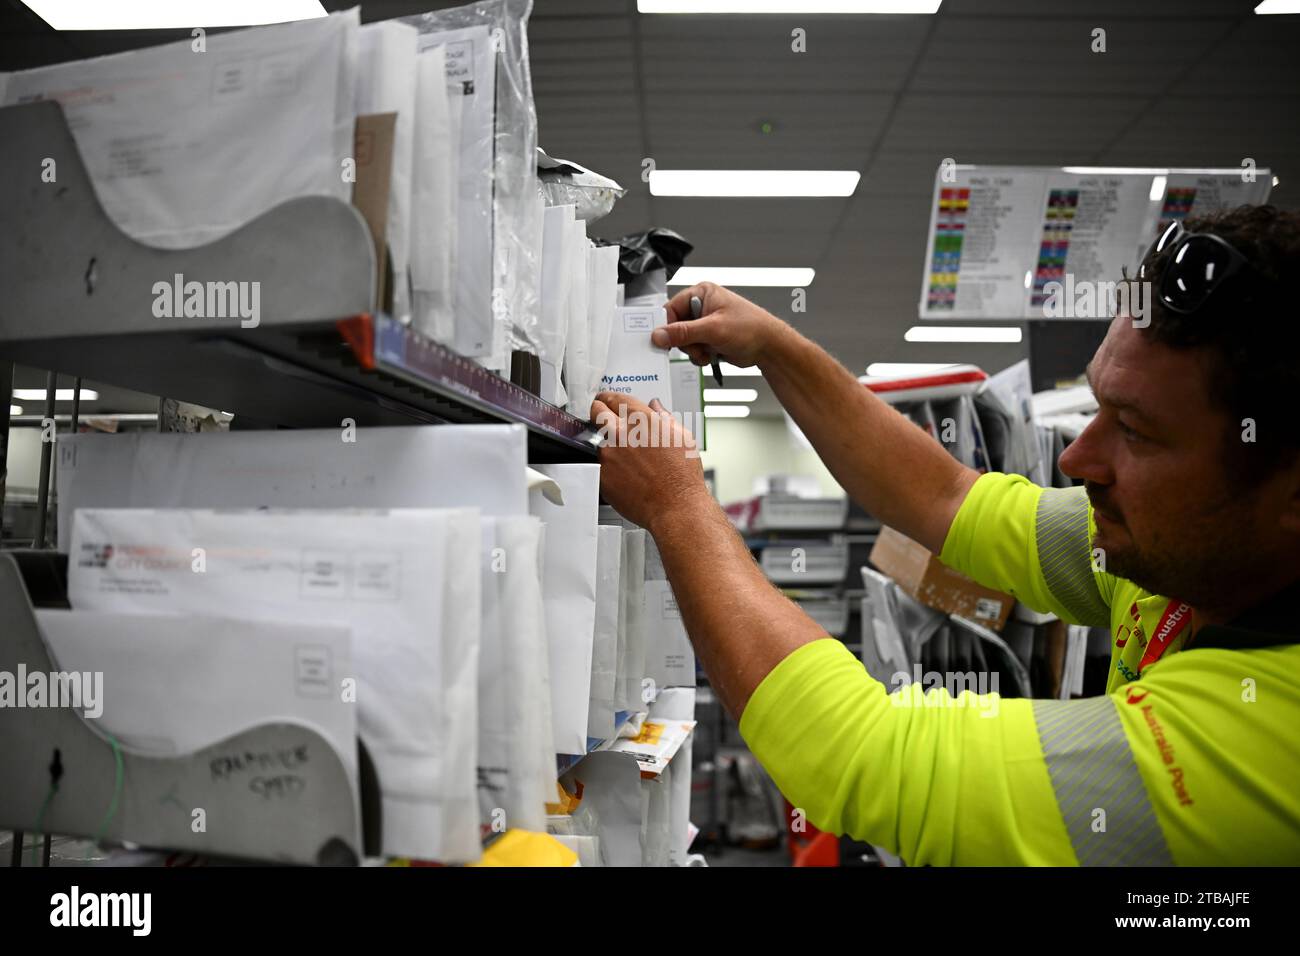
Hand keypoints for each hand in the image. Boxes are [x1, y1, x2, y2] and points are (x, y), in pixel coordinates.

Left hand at [591, 392, 710, 532]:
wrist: (676, 506)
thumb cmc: (682, 477)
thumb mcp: (682, 437)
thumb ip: (664, 418)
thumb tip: (656, 408)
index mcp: (642, 420)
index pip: (615, 397)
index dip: (610, 397)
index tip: (608, 400)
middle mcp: (621, 433)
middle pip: (596, 411)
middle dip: (599, 410)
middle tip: (602, 414)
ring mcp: (609, 454)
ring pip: (598, 439)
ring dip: (607, 442)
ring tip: (625, 455)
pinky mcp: (603, 474)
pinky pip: (600, 463)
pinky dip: (608, 465)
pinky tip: (625, 472)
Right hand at [652, 282, 786, 369]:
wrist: (769, 347)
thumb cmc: (751, 328)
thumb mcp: (713, 329)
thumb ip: (683, 332)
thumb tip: (659, 335)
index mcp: (701, 293)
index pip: (671, 309)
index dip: (666, 326)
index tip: (663, 341)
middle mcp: (701, 306)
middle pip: (675, 327)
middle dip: (685, 342)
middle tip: (697, 346)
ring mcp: (705, 324)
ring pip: (683, 341)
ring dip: (694, 350)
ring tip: (709, 350)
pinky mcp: (709, 338)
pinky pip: (693, 349)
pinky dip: (700, 356)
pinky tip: (712, 355)